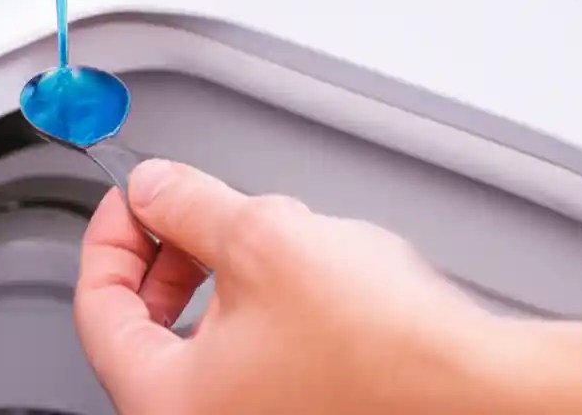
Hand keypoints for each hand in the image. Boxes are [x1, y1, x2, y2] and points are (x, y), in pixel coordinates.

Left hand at [73, 159, 501, 413]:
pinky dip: (272, 305)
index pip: (98, 309)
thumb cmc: (385, 349)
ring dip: (233, 273)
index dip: (111, 237)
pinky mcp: (302, 411)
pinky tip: (317, 278)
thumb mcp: (263, 238)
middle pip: (150, 325)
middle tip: (188, 212)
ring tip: (281, 241)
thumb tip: (155, 189)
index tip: (132, 201)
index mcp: (167, 401)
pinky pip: (261, 352)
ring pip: (213, 332)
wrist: (483, 392)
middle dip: (174, 254)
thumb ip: (189, 205)